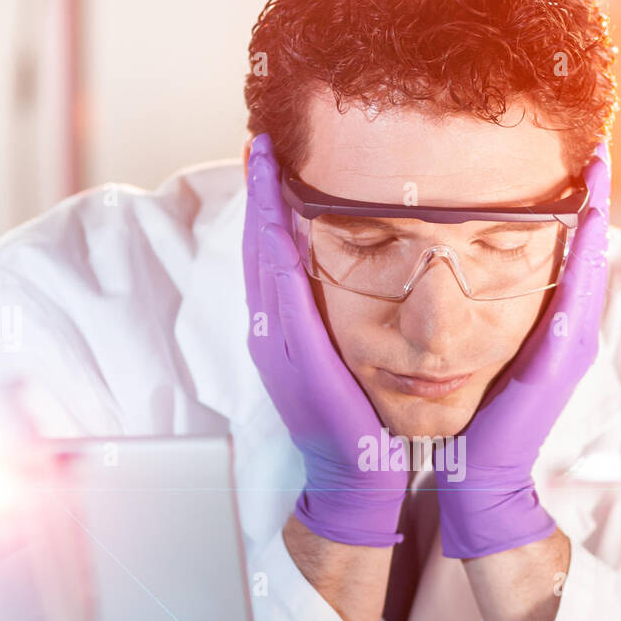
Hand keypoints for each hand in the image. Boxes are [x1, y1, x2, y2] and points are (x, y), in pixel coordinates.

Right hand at [243, 133, 406, 547]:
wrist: (358, 477)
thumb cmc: (362, 420)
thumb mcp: (347, 361)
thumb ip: (344, 321)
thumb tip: (363, 277)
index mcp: (286, 332)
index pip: (273, 256)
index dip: (269, 208)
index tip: (273, 162)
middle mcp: (272, 332)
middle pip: (258, 248)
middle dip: (257, 194)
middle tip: (259, 143)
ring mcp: (276, 344)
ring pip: (262, 261)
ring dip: (260, 208)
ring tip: (262, 159)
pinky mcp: (292, 356)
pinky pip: (278, 290)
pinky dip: (273, 248)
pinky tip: (278, 214)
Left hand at [436, 143, 611, 559]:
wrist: (477, 473)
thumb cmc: (475, 414)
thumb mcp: (478, 350)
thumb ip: (480, 310)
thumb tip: (452, 262)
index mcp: (549, 323)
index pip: (566, 250)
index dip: (574, 203)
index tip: (574, 154)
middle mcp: (569, 327)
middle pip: (587, 248)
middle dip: (593, 193)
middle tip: (594, 139)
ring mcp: (573, 342)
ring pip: (590, 262)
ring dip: (597, 211)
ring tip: (598, 160)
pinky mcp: (565, 358)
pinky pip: (579, 294)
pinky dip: (587, 254)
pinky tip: (587, 216)